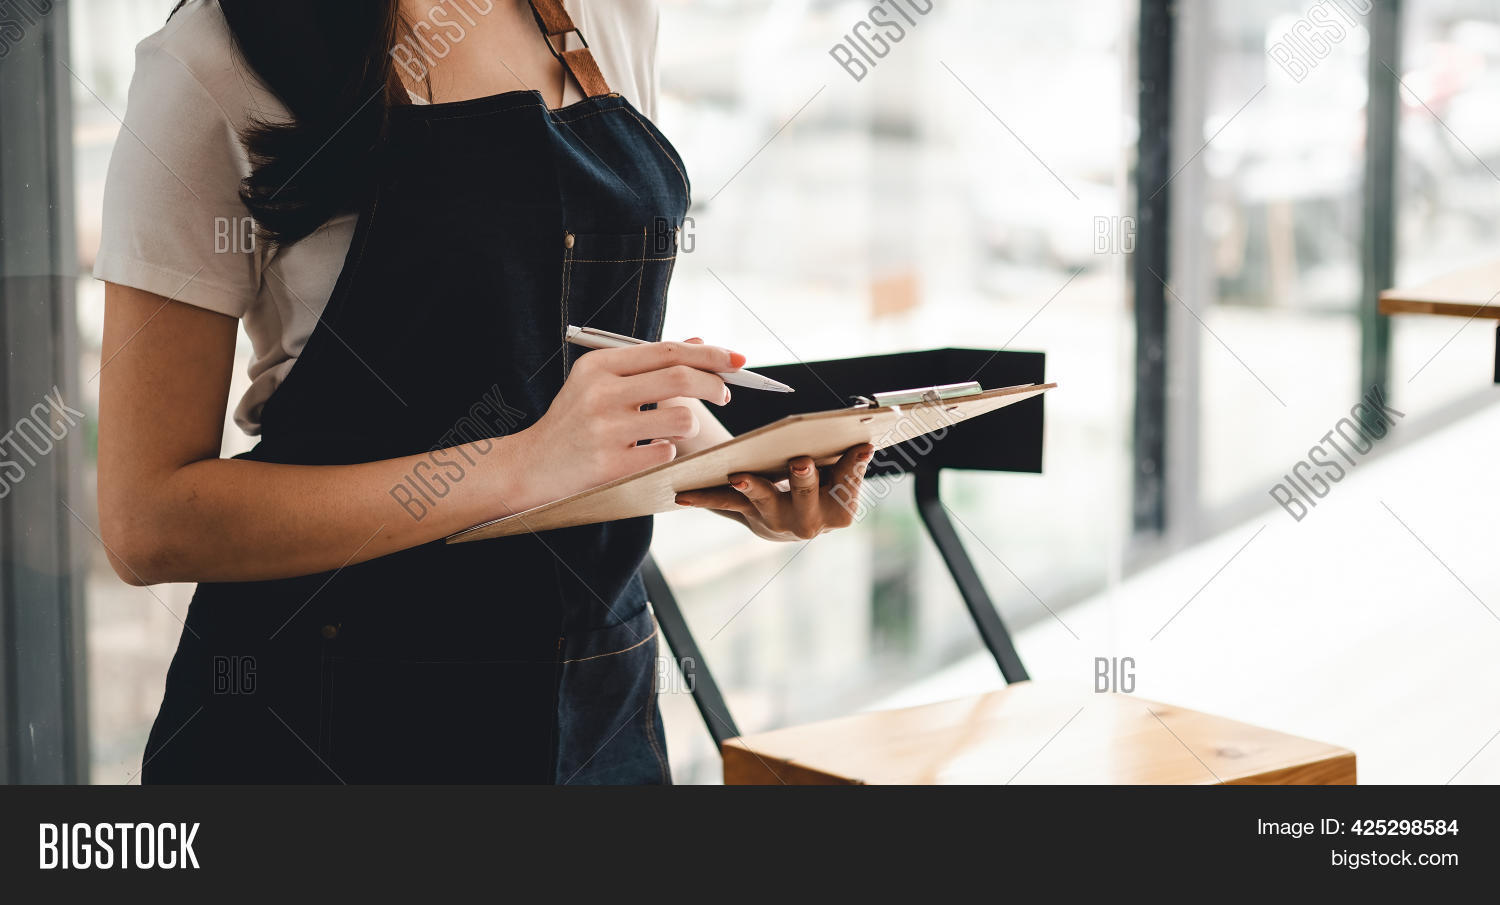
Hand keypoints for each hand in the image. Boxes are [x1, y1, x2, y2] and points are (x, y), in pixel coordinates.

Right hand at [516, 339, 741, 503]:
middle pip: (680, 378)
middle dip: (714, 385)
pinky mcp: (611, 465)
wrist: (531, 466)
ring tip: (671, 430)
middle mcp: (601, 393)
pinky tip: (646, 454)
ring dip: (688, 425)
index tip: (737, 359)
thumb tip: (700, 343)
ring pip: (681, 419)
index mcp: (599, 366)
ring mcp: (605, 430)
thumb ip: (648, 363)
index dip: (709, 354)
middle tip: (725, 394)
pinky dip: (666, 453)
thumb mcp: (600, 382)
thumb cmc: (574, 420)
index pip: (667, 351)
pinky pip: (665, 453)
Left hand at [673, 444, 874, 541]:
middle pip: (807, 497)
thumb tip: (864, 438)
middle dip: (805, 480)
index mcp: (839, 508)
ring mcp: (776, 521)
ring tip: (739, 477)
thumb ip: (850, 460)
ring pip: (765, 502)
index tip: (863, 446)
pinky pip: (725, 505)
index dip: (855, 468)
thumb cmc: (823, 481)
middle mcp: (810, 521)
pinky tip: (682, 494)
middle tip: (801, 462)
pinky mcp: (747, 515)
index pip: (850, 484)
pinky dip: (704, 498)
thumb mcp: (841, 473)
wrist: (791, 518)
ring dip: (753, 489)